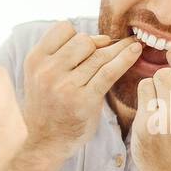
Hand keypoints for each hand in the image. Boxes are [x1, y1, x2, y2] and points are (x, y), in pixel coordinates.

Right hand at [21, 21, 142, 160]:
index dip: (78, 34)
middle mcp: (47, 72)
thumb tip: (104, 38)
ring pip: (99, 56)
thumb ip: (63, 56)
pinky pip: (109, 72)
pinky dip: (125, 59)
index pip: (63, 29)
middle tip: (108, 53)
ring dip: (119, 49)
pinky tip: (136, 51)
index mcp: (35, 61)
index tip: (88, 47)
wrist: (44, 142)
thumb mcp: (42, 76)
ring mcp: (65, 87)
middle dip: (98, 45)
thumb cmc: (49, 106)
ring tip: (133, 45)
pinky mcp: (83, 100)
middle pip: (83, 41)